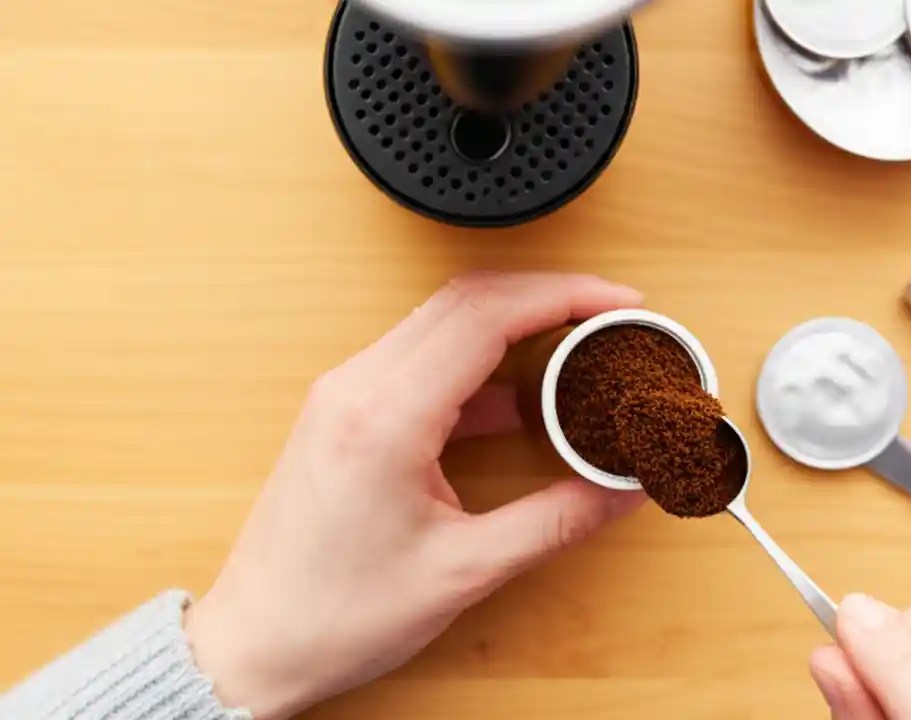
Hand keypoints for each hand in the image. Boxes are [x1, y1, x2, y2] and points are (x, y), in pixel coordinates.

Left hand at [185, 272, 647, 719]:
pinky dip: (478, 359)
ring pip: (442, 321)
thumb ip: (555, 521)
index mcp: (385, 417)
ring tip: (574, 344)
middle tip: (608, 314)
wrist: (254, 644)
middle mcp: (357, 387)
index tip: (617, 301)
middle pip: (466, 299)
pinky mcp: (345, 411)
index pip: (486, 315)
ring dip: (512, 321)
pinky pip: (421, 356)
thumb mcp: (464, 571)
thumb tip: (619, 489)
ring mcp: (345, 394)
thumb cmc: (335, 615)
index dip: (564, 296)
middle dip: (547, 296)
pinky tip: (519, 397)